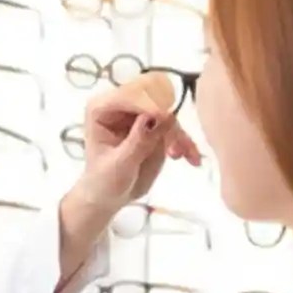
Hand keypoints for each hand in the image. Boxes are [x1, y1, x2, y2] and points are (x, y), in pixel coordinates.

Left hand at [68, 73, 202, 222]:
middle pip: (153, 97)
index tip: (166, 118)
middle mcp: (121, 105)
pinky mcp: (155, 126)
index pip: (128, 95)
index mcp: (102, 108)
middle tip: (175, 143)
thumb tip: (159, 117)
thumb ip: (139, 141)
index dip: (148, 104)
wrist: (109, 196)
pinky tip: (191, 158)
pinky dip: (185, 140)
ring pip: (168, 112)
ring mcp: (140, 114)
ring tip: (182, 155)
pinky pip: (176, 126)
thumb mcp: (120, 164)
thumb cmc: (104, 181)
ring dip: (179, 133)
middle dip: (168, 118)